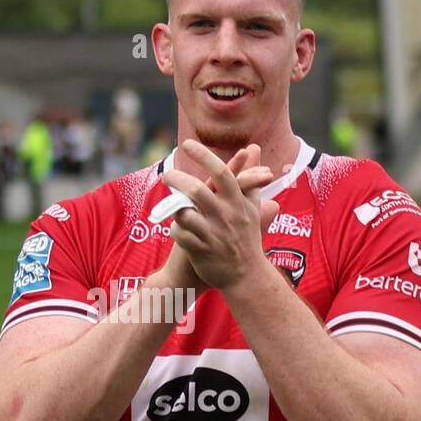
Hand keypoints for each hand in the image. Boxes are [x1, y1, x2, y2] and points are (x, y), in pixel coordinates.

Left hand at [162, 140, 277, 290]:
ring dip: (174, 206)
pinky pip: (179, 235)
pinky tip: (176, 228)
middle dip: (177, 179)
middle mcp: (225, 217)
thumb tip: (253, 147)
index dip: (203, 156)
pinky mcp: (200, 251)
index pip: (221, 173)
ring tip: (170, 204)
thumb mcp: (252, 205)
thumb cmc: (247, 236)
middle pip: (197, 190)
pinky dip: (174, 229)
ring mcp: (212, 235)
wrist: (246, 276)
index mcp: (238, 203)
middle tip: (167, 175)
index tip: (187, 144)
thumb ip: (250, 176)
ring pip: (184, 213)